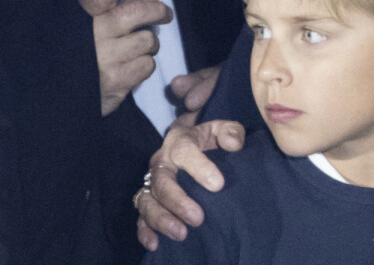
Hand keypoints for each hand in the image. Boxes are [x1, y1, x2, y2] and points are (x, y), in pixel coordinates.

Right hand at [79, 0, 172, 116]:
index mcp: (82, 14)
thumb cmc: (85, 47)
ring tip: (140, 45)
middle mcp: (91, 35)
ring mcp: (103, 59)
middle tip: (165, 13)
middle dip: (157, 11)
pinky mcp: (114, 81)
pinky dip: (146, 63)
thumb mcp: (96, 20)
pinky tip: (133, 63)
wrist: (62, 88)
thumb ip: (124, 4)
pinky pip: (147, 64)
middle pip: (135, 14)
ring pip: (147, 40)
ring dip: (151, 42)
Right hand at [134, 120, 244, 249]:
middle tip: (198, 218)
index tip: (218, 185)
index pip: (184, 151)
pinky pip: (141, 216)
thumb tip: (233, 144)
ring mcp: (152, 183)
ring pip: (147, 201)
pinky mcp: (148, 200)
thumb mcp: (221, 130)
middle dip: (178, 201)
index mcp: (179, 141)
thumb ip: (231, 131)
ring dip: (161, 219)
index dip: (199, 167)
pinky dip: (144, 231)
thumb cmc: (210, 141)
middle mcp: (161, 162)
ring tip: (181, 234)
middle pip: (162, 181)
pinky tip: (155, 244)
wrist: (192, 147)